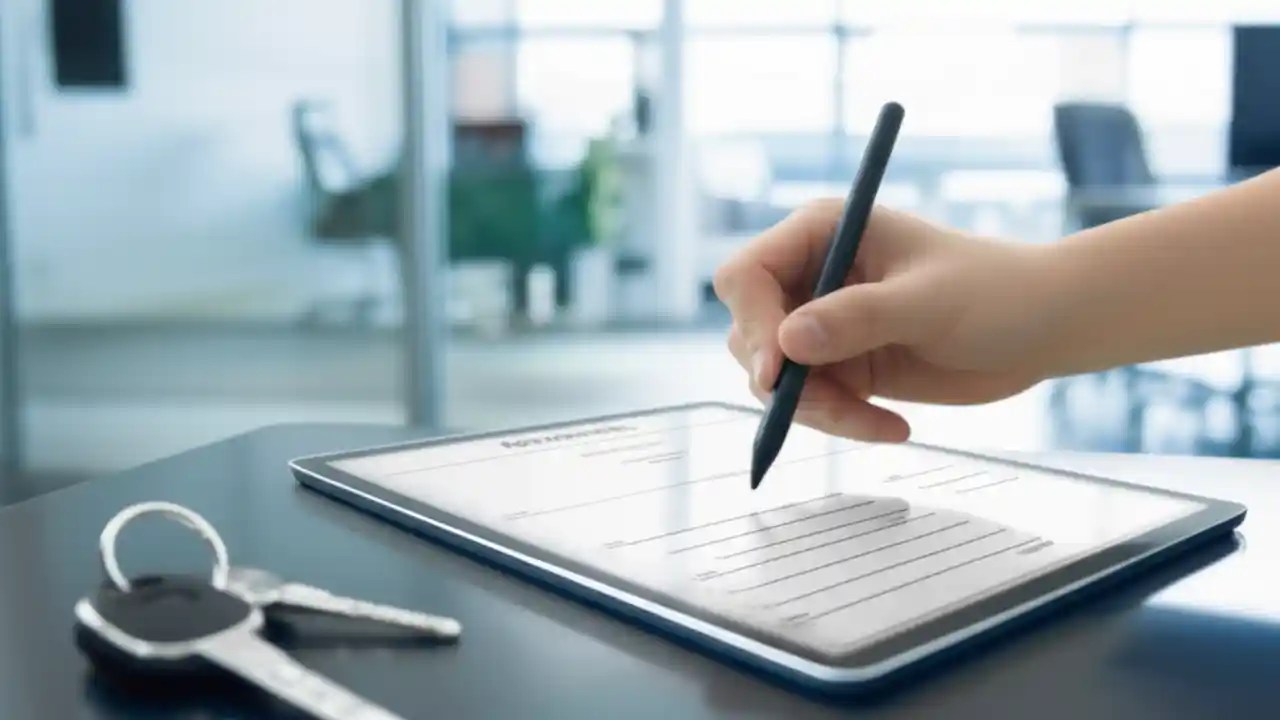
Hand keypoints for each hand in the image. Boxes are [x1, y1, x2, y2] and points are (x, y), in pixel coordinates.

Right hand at [714, 200, 1056, 441]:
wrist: (1043, 328)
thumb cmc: (996, 292)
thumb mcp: (928, 302)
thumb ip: (858, 317)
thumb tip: (789, 341)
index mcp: (822, 232)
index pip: (747, 274)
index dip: (754, 321)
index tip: (779, 370)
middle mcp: (810, 274)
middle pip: (749, 331)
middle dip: (783, 377)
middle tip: (836, 405)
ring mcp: (822, 322)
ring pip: (773, 376)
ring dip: (814, 408)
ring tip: (876, 420)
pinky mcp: (839, 364)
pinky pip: (809, 402)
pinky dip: (840, 421)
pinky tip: (892, 425)